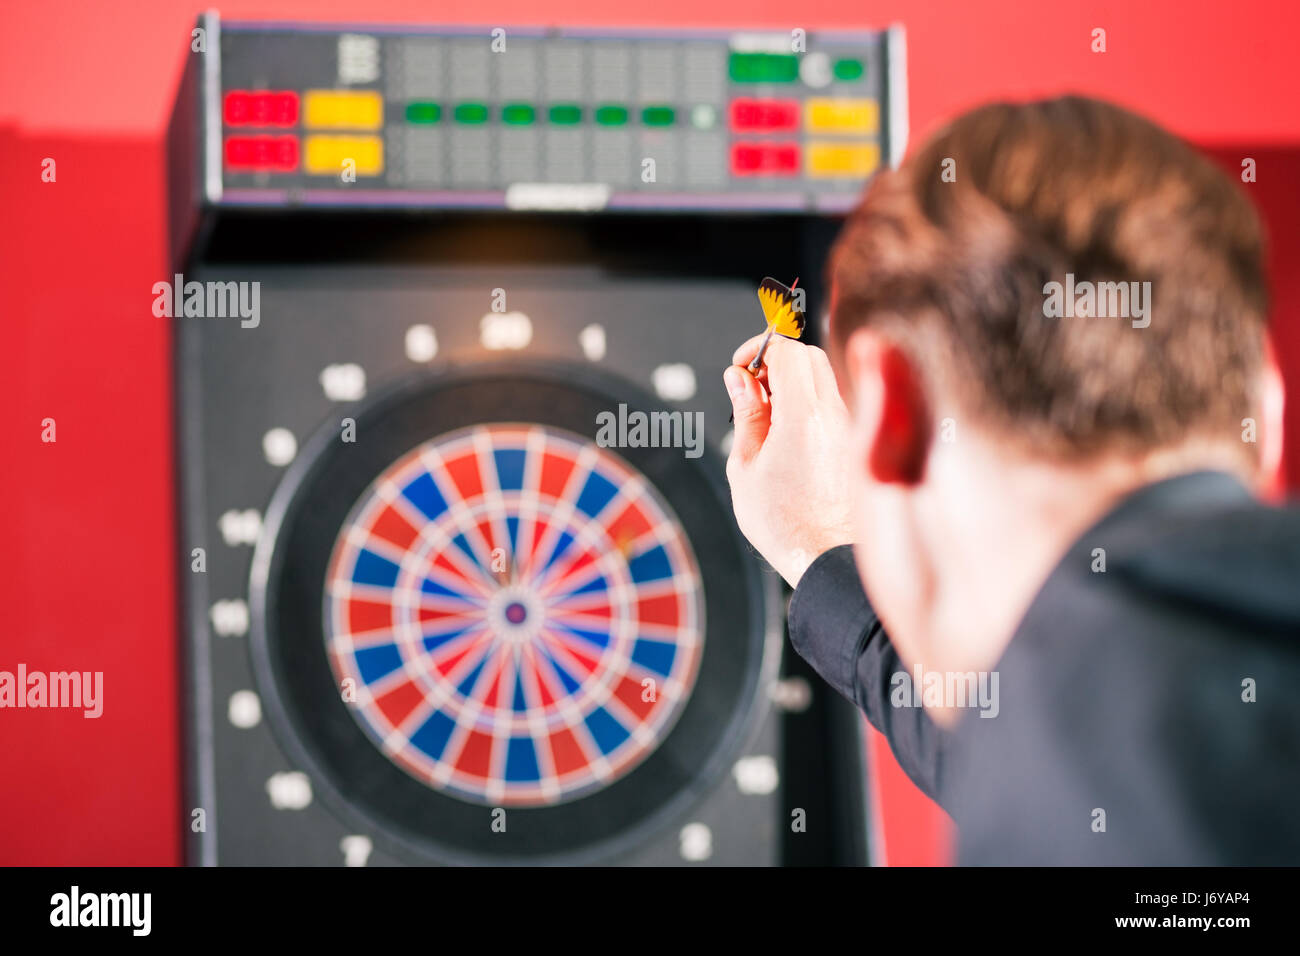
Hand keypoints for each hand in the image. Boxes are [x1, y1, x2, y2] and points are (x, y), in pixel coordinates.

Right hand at [723, 334, 854, 587]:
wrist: (829, 561)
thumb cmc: (786, 524)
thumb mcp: (745, 467)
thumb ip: (746, 413)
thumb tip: (739, 377)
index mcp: (803, 416)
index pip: (788, 350)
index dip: (759, 349)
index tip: (741, 366)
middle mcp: (835, 415)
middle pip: (811, 356)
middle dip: (778, 360)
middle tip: (753, 387)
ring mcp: (851, 429)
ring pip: (826, 380)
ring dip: (795, 383)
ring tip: (769, 418)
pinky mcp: (857, 444)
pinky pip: (835, 406)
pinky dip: (811, 406)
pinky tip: (791, 438)